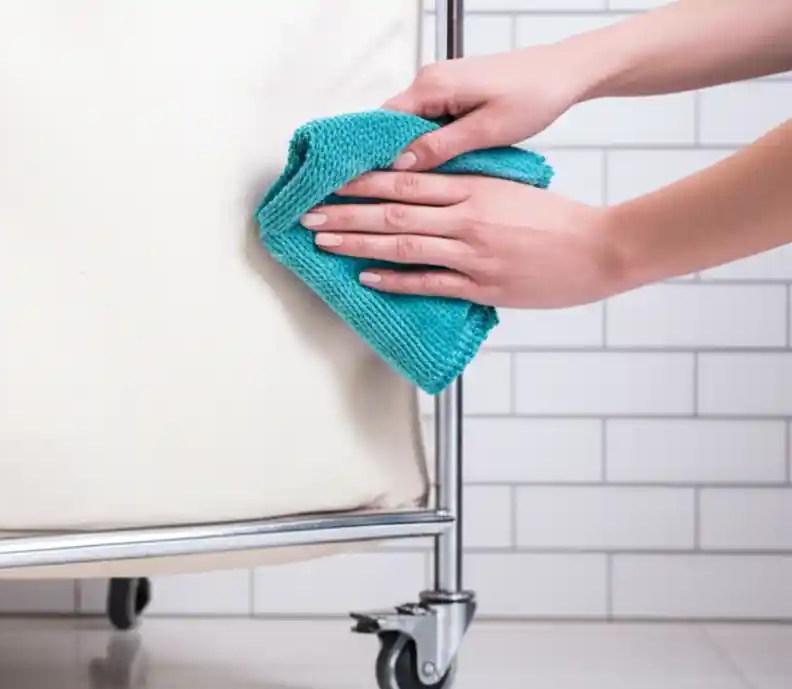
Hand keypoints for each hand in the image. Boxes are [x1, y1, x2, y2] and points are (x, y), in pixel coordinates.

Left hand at [299, 172, 621, 308]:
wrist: (600, 250)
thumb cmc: (555, 218)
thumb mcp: (508, 187)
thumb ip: (466, 187)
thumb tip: (419, 187)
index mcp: (474, 188)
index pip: (406, 181)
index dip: (362, 183)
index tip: (330, 183)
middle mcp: (468, 218)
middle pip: (393, 213)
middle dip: (345, 214)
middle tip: (308, 215)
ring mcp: (474, 254)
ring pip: (403, 246)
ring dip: (358, 244)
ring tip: (324, 242)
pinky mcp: (482, 286)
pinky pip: (429, 283)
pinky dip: (394, 279)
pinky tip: (365, 277)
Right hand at [385, 45, 587, 171]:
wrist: (566, 71)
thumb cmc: (535, 94)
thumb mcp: (487, 130)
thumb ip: (440, 146)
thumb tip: (400, 165)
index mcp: (432, 85)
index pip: (383, 122)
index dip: (374, 155)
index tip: (368, 184)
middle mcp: (430, 79)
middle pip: (393, 124)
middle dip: (390, 156)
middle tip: (391, 191)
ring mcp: (441, 84)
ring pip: (411, 124)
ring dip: (412, 150)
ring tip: (413, 182)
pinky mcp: (453, 91)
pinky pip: (428, 119)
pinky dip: (429, 140)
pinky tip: (437, 162)